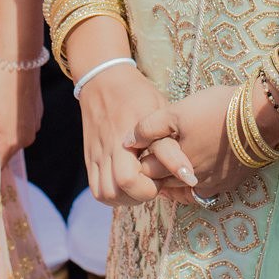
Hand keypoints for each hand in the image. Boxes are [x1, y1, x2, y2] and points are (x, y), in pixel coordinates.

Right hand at [77, 61, 174, 205]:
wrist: (103, 81)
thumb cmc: (138, 95)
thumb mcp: (160, 108)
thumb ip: (169, 142)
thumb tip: (188, 173)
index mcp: (134, 127)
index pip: (147, 162)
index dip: (167, 173)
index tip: (181, 175)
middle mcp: (113, 142)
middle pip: (124, 183)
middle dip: (144, 192)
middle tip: (155, 181)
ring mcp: (98, 152)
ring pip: (107, 193)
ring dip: (127, 198)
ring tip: (141, 187)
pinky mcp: (90, 158)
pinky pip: (97, 190)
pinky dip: (113, 196)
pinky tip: (126, 188)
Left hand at [125, 85, 253, 200]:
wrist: (260, 119)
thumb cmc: (216, 111)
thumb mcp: (177, 112)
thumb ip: (149, 127)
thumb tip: (126, 141)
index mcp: (173, 164)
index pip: (145, 169)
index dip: (139, 158)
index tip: (138, 149)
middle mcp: (188, 181)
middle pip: (161, 182)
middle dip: (152, 172)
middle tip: (148, 158)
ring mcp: (209, 185)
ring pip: (180, 189)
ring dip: (171, 179)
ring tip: (166, 166)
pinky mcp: (226, 183)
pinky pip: (201, 193)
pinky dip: (190, 186)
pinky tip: (189, 175)